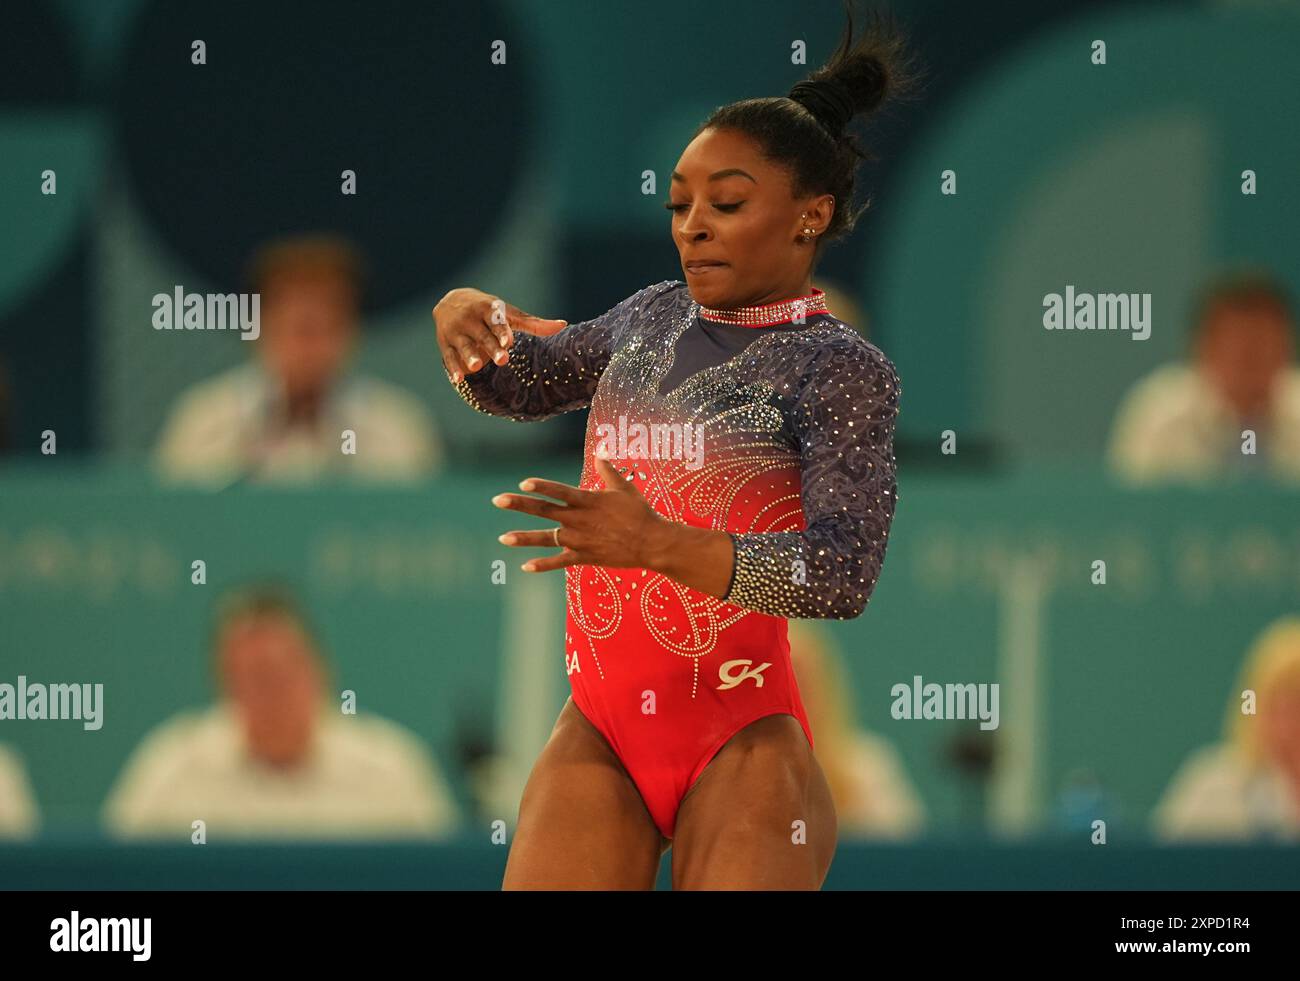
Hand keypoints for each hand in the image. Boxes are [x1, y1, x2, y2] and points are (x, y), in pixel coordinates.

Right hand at [433, 288, 567, 382]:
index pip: (496, 320)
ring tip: (478, 366)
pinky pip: (449, 356)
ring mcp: (456, 331)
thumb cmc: (489, 312)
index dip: (502, 331)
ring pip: (464, 346)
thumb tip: (564, 325)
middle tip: (503, 360)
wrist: (450, 301)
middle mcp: (470, 318)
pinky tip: (459, 379)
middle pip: (483, 335)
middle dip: (491, 347)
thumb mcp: (509, 314)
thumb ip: (533, 323)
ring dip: (470, 356)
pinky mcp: (445, 343)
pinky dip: (453, 367)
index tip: (509, 341)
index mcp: (488, 309)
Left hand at [492, 455, 673, 572]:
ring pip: (546, 539)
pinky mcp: (584, 557)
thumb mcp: (625, 487)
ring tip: (503, 538)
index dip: (542, 487)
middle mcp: (579, 520)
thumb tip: (600, 452)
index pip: (559, 491)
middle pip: (544, 511)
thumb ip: (608, 470)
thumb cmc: (640, 512)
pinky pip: (560, 562)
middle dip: (519, 504)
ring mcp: (580, 540)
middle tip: (498, 499)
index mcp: (588, 501)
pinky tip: (525, 567)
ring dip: (524, 538)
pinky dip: (543, 565)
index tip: (523, 483)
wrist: (652, 543)